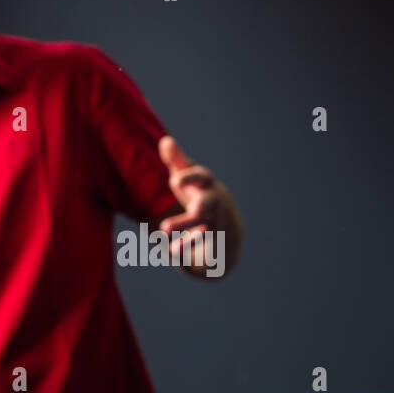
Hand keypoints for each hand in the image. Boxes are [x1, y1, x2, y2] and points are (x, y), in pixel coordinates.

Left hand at [157, 136, 242, 276]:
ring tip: (167, 238)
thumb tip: (165, 140)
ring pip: (203, 228)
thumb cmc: (201, 194)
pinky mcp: (212, 241)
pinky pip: (200, 244)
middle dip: (191, 215)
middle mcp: (215, 204)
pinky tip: (172, 252)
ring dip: (186, 233)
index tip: (174, 179)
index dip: (190, 177)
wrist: (228, 227)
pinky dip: (186, 248)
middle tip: (166, 225)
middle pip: (206, 207)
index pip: (202, 177)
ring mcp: (215, 224)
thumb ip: (178, 161)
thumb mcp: (190, 177)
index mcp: (207, 186)